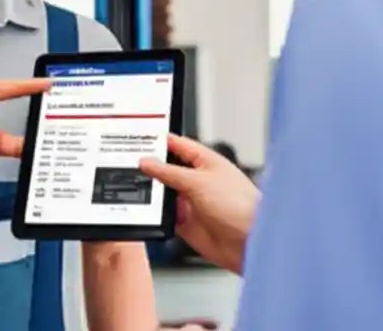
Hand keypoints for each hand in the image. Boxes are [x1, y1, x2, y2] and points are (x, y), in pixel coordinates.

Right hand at [139, 134, 260, 274]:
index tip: (140, 139)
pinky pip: (166, 217)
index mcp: (206, 162)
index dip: (160, 141)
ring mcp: (194, 203)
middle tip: (132, 165)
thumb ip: (170, 172)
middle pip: (169, 170)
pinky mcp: (189, 224)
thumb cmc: (241, 206)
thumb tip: (148, 163)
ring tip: (138, 188)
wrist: (251, 242)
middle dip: (152, 168)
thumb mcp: (199, 181)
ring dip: (154, 194)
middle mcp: (199, 181)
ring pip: (165, 194)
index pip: (179, 145)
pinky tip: (150, 212)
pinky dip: (158, 216)